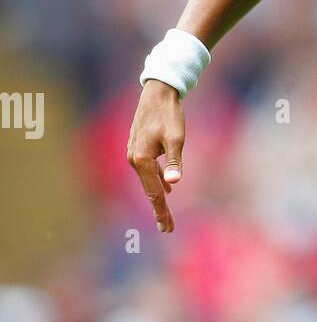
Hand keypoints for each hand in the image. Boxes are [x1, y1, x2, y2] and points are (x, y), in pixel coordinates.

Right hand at [126, 80, 184, 232]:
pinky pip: (148, 172)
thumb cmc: (169, 115)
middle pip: (149, 190)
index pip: (154, 192)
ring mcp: (134, 154)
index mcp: (142, 159)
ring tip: (166, 215)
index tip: (167, 228)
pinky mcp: (138, 148)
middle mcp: (134, 159)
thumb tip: (173, 184)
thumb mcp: (176, 138)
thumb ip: (174, 162)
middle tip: (168, 229)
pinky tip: (165, 189)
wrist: (158, 93)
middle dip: (159, 210)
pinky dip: (156, 182)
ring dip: (158, 197)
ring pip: (148, 181)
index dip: (162, 211)